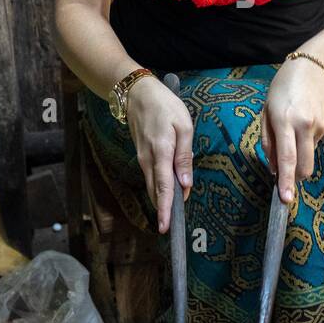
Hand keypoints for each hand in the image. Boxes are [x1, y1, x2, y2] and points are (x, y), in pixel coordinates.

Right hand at [125, 76, 193, 232]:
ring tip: (172, 213)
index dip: (165, 209)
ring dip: (161, 199)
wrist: (137, 94)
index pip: (163, 187)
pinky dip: (159, 186)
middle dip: (163, 210)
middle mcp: (148, 159)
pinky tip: (169, 190)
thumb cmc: (165, 106)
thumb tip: (186, 183)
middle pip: (155, 191)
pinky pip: (151, 176)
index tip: (165, 227)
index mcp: (161, 152)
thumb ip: (185, 156)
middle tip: (170, 228)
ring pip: (152, 185)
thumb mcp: (183, 126)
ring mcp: (142, 158)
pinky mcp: (142, 155)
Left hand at [261, 58, 323, 204]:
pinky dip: (306, 140)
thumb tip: (274, 168)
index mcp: (285, 121)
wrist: (314, 67)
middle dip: (296, 178)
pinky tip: (304, 120)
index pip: (287, 158)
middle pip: (305, 166)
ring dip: (299, 152)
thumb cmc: (283, 88)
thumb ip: (268, 141)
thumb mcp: (267, 111)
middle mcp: (305, 125)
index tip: (286, 199)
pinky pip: (314, 142)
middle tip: (287, 178)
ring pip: (308, 155)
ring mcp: (320, 127)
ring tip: (293, 128)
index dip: (286, 181)